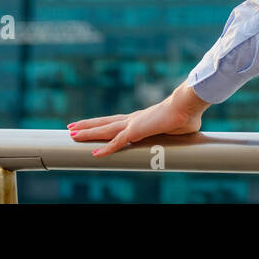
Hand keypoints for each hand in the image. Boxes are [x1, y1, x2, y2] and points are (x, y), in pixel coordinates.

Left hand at [68, 84, 210, 157]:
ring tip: (72, 134)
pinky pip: (117, 143)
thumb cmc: (186, 115)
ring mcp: (133, 124)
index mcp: (141, 118)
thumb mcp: (176, 128)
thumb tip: (183, 135)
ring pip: (104, 130)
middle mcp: (133, 119)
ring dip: (88, 133)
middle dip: (87, 126)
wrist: (187, 105)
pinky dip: (106, 149)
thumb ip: (173, 133)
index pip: (116, 121)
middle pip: (104, 123)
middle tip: (71, 127)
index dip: (103, 124)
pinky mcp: (136, 131)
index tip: (93, 125)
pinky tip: (95, 154)